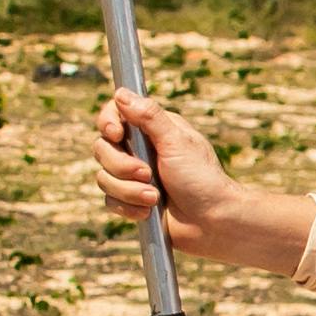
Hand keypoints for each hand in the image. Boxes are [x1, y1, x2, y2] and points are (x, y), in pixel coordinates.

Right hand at [90, 91, 276, 271]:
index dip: (108, 122)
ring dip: (128, 190)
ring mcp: (134, 176)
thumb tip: (121, 93)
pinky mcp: (131, 200)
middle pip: (103, 148)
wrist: (213, 222)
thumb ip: (149, 116)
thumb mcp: (177, 142)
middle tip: (148, 174)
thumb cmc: (202, 178)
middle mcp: (140, 149)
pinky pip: (110, 200)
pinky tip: (148, 211)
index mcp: (152, 129)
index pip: (114, 114)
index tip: (116, 135)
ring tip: (154, 198)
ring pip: (104, 177)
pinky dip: (128, 207)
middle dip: (122, 166)